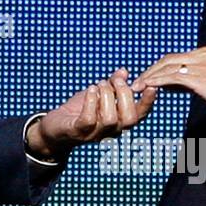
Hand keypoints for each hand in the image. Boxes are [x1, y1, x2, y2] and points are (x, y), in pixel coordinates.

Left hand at [27, 68, 156, 157]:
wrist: (53, 127)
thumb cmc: (78, 111)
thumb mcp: (97, 95)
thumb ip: (111, 84)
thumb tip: (124, 72)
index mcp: (118, 122)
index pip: (139, 115)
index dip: (147, 102)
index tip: (151, 86)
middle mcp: (110, 131)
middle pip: (129, 118)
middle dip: (124, 95)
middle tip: (113, 81)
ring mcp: (94, 134)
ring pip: (111, 118)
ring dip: (106, 96)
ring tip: (97, 85)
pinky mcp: (78, 131)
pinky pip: (89, 119)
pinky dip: (91, 101)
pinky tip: (90, 90)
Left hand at [130, 46, 205, 122]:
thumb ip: (190, 80)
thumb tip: (169, 84)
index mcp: (204, 54)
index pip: (174, 58)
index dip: (157, 68)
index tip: (145, 78)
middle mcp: (202, 55)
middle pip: (167, 60)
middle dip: (150, 71)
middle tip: (136, 83)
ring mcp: (203, 65)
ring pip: (168, 68)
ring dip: (150, 77)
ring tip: (137, 87)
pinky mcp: (203, 78)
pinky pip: (174, 78)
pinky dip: (158, 81)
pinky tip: (149, 87)